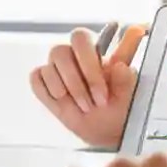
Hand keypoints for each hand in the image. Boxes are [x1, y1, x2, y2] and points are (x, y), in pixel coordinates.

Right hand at [30, 24, 145, 148]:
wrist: (109, 128)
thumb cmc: (120, 103)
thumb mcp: (129, 94)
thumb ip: (126, 78)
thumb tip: (120, 67)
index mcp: (94, 49)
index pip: (80, 38)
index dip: (87, 64)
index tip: (102, 93)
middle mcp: (73, 55)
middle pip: (59, 52)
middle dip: (75, 82)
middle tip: (92, 104)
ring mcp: (57, 68)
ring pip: (48, 68)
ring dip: (64, 91)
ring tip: (83, 107)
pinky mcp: (44, 83)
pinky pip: (36, 79)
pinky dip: (47, 92)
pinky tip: (63, 102)